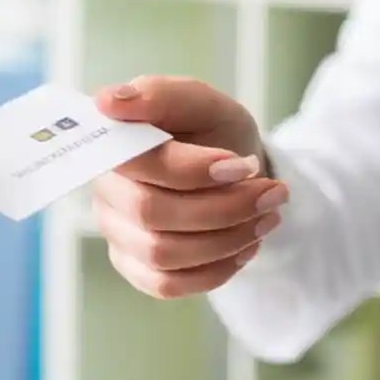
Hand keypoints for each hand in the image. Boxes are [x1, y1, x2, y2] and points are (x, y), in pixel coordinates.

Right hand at [94, 76, 288, 298]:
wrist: (234, 170)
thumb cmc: (211, 131)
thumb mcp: (202, 102)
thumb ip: (160, 94)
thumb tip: (109, 101)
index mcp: (113, 142)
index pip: (135, 162)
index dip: (190, 170)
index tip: (243, 166)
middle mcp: (106, 190)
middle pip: (150, 212)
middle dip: (222, 207)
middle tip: (273, 193)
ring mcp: (118, 232)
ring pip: (161, 253)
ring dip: (226, 239)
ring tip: (268, 216)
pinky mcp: (136, 267)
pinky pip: (166, 285)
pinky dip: (215, 269)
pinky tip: (245, 245)